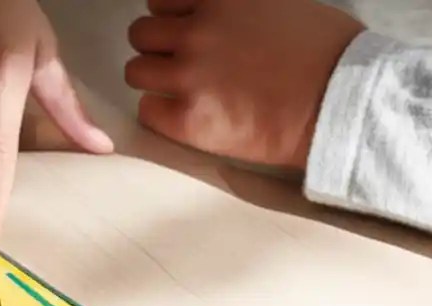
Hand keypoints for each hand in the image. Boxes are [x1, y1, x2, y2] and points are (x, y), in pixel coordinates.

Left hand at [126, 0, 364, 168]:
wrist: (344, 103)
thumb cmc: (329, 53)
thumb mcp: (281, 3)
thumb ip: (237, 7)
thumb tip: (217, 16)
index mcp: (220, 0)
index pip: (161, 1)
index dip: (170, 19)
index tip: (182, 32)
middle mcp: (198, 31)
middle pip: (141, 34)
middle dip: (157, 48)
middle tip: (181, 65)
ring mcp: (189, 75)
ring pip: (135, 72)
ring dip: (154, 80)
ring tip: (183, 91)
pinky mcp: (188, 118)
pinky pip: (147, 111)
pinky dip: (160, 114)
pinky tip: (187, 115)